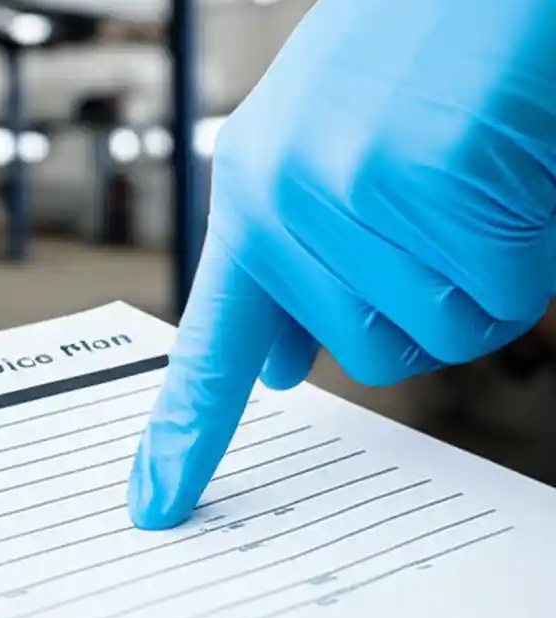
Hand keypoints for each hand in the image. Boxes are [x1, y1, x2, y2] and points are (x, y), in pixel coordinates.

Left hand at [129, 0, 555, 528]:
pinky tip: (507, 169)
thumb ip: (292, 261)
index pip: (207, 343)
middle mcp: (281, 198)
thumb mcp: (321, 153)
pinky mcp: (427, 180)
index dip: (185, 433)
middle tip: (441, 204)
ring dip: (481, 273)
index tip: (154, 504)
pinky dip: (527, 248)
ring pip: (440, 331)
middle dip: (425, 298)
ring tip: (473, 176)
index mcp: (250, 195)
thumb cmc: (417, 57)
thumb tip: (267, 364)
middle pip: (368, 353)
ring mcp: (349, 190)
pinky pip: (503, 290)